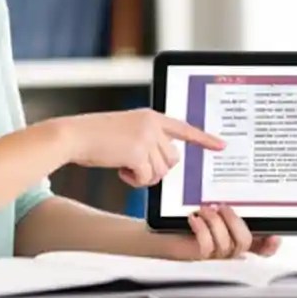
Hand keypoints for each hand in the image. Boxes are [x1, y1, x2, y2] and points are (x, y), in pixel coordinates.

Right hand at [53, 109, 224, 187]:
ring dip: (145, 176)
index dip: (204, 138)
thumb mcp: (127, 131)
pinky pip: (147, 178)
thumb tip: (164, 163)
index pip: (184, 128)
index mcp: (151, 117)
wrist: (75, 136)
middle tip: (135, 166)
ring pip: (161, 170)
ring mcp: (146, 137)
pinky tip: (120, 170)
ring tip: (125, 165)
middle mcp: (152, 124)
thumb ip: (147, 140)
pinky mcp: (138, 152)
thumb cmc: (96, 137)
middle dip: (157, 169)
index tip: (221, 145)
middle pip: (172, 159)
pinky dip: (134, 180)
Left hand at [159, 203, 281, 260]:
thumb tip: (237, 191)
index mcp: (235, 237)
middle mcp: (227, 249)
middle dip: (235, 222)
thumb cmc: (184, 220)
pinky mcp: (197, 255)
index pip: (261, 248)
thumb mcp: (209, 210)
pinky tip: (194, 218)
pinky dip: (202, 229)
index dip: (270, 245)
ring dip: (215, 222)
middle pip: (245, 243)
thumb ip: (226, 206)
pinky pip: (207, 246)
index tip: (274, 236)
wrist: (158, 232)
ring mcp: (213, 254)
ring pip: (226, 244)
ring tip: (205, 209)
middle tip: (223, 206)